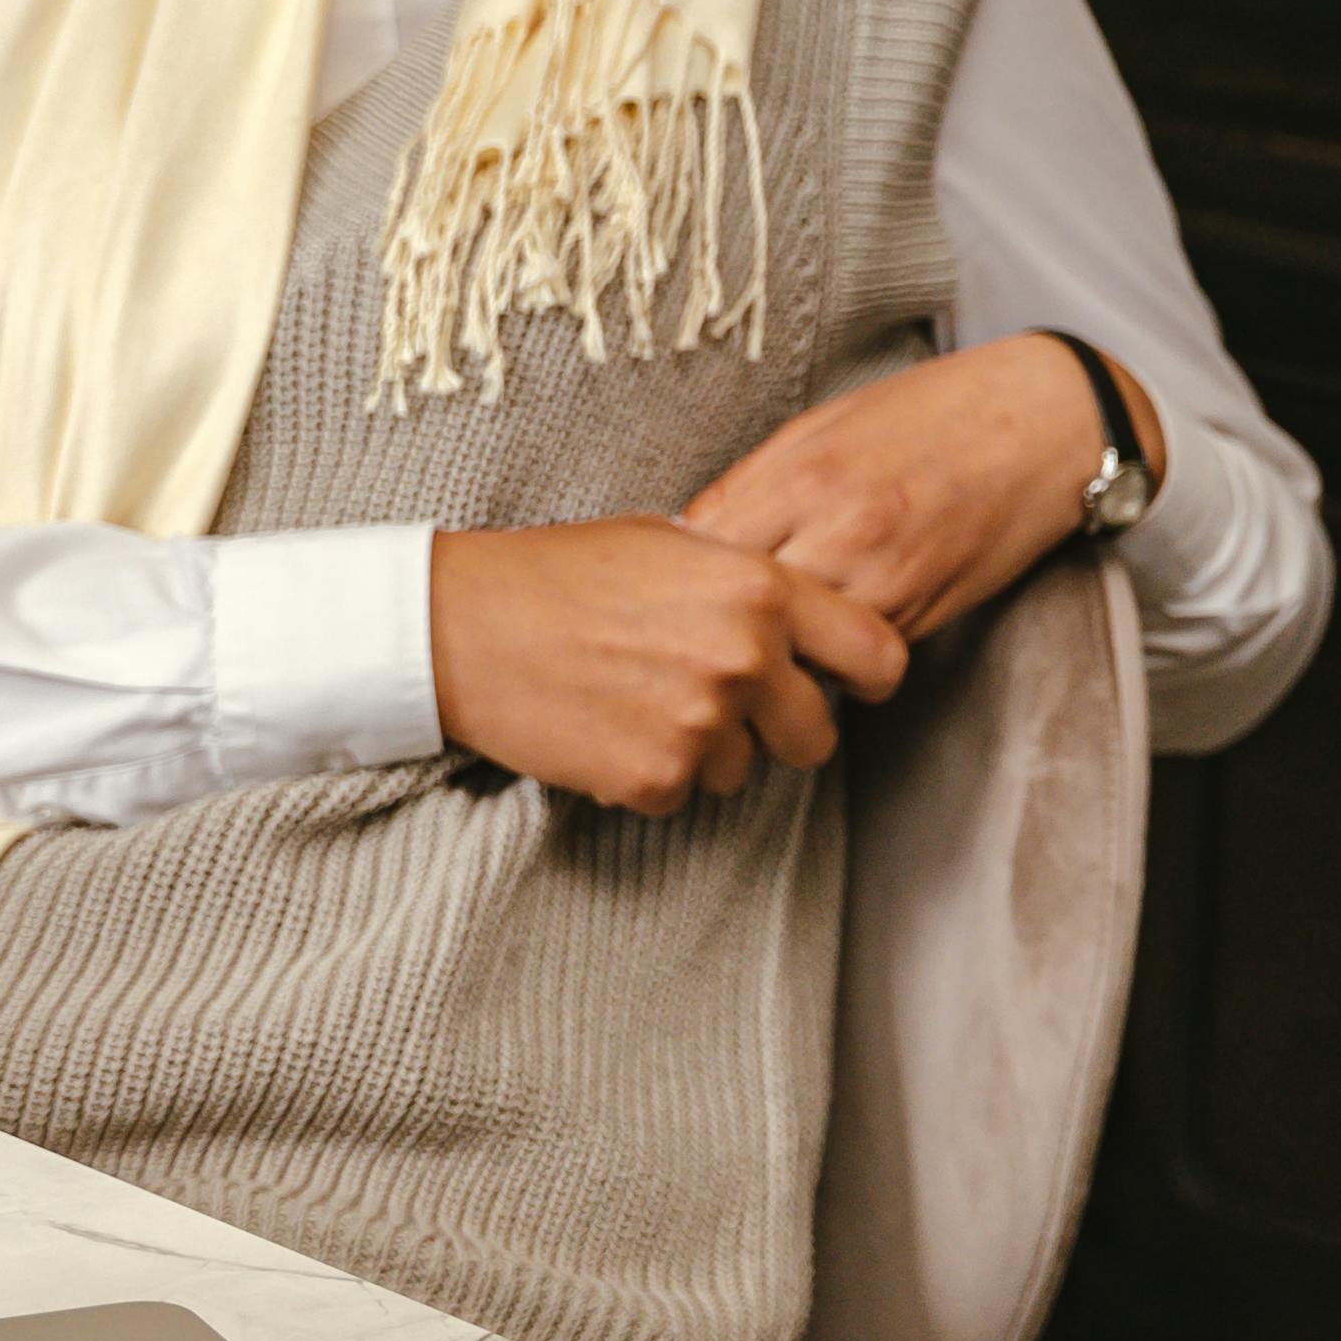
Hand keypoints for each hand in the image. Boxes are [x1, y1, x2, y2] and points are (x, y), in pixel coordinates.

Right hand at [428, 519, 910, 815]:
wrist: (463, 624)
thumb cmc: (564, 573)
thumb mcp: (675, 545)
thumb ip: (750, 583)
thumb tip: (808, 619)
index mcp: (761, 590)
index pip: (877, 653)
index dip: (868, 676)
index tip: (851, 685)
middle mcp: (744, 658)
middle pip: (817, 734)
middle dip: (782, 730)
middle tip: (728, 707)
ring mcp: (700, 724)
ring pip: (743, 770)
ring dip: (706, 751)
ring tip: (641, 701)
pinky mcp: (653, 777)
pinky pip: (680, 795)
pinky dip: (649, 775)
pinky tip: (607, 728)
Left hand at [676, 332, 1157, 649]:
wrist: (1041, 421)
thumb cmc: (931, 412)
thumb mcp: (822, 425)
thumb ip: (752, 484)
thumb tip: (683, 538)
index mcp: (803, 479)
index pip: (702, 557)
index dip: (676, 577)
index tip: (668, 584)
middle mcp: (840, 538)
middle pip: (740, 616)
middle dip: (716, 626)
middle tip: (698, 629)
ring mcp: (886, 585)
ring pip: (795, 653)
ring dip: (771, 652)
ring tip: (754, 644)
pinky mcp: (923, 618)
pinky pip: (851, 655)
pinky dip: (828, 654)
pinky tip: (819, 637)